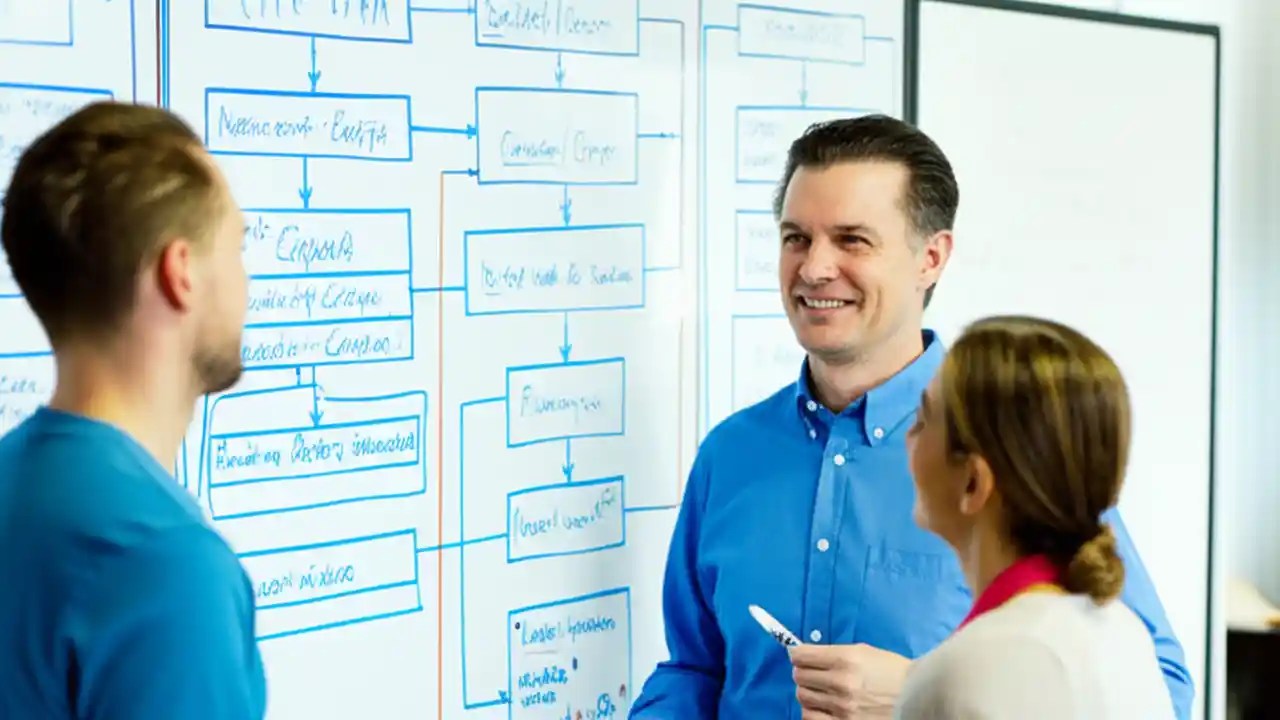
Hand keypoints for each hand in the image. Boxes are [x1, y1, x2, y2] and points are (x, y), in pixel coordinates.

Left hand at [789, 643, 911, 718]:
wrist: (917, 696)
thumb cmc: (892, 671)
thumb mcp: (864, 652)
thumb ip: (834, 653)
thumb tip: (805, 655)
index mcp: (845, 659)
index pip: (801, 655)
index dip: (797, 654)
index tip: (800, 656)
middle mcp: (841, 683)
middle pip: (799, 676)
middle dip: (803, 672)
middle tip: (814, 674)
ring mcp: (841, 707)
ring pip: (802, 697)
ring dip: (808, 692)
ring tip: (821, 691)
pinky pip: (810, 717)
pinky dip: (812, 711)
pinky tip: (823, 707)